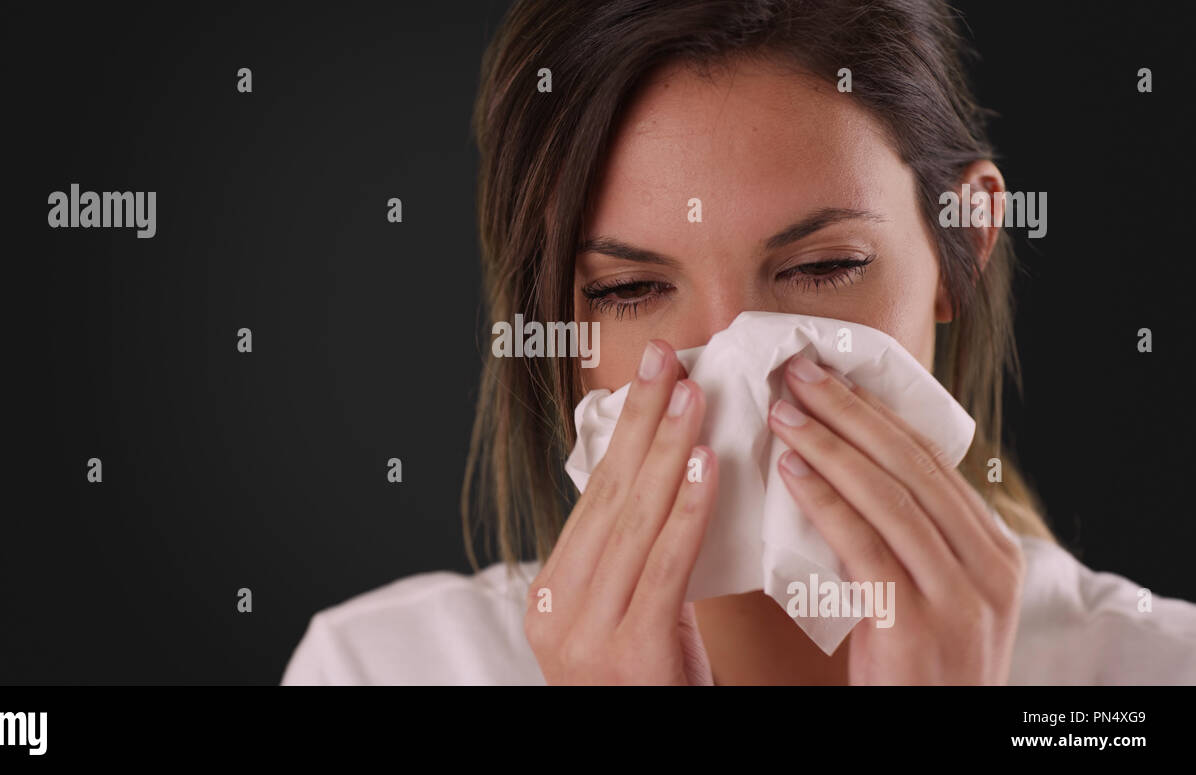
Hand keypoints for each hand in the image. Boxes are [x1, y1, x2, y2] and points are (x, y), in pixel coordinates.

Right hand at [526, 339, 717, 684]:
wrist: (643, 751)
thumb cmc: (648, 690)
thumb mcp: (626, 617)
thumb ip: (632, 556)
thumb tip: (663, 474)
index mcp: (550, 592)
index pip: (593, 494)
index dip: (624, 430)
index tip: (649, 376)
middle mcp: (555, 606)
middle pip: (607, 494)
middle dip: (640, 419)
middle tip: (665, 358)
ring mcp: (584, 631)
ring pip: (633, 521)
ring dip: (666, 449)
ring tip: (690, 394)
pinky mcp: (627, 651)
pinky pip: (663, 566)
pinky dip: (686, 511)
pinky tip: (705, 466)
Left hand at [767, 353, 1024, 684]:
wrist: (935, 740)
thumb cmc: (920, 672)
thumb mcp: (935, 597)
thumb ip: (913, 540)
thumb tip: (850, 469)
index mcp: (995, 552)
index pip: (931, 463)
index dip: (877, 413)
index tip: (831, 376)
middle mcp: (988, 567)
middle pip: (911, 467)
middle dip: (850, 411)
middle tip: (798, 372)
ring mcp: (958, 596)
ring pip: (888, 497)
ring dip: (829, 445)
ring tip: (783, 411)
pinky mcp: (917, 624)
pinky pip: (864, 545)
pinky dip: (824, 501)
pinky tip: (791, 471)